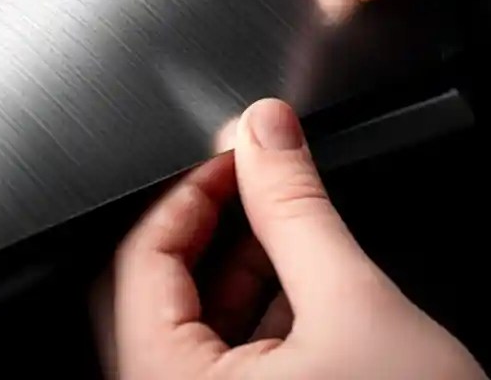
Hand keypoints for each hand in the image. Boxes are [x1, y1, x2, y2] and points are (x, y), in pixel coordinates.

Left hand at [93, 99, 485, 378]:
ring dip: (236, 267)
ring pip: (191, 325)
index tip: (229, 152)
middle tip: (256, 177)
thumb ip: (298, 209)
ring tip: (284, 222)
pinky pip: (223, 360)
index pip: (138, 257)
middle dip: (213, 226)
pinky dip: (253, 316)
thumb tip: (265, 133)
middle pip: (158, 289)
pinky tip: (298, 287)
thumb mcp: (352, 306)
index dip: (186, 191)